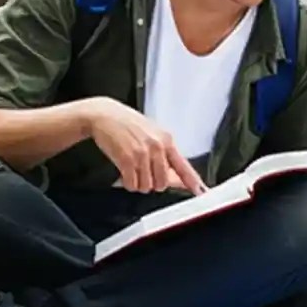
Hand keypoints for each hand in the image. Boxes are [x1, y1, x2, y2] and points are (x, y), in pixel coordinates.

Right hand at [83, 97, 206, 195]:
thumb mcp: (152, 134)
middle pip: (162, 183)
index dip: (192, 181)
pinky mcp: (126, 159)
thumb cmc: (128, 124)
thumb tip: (176, 178)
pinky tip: (125, 173)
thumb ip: (165, 155)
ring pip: (147, 186)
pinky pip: (132, 184)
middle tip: (144, 173)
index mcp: (166, 140)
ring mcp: (142, 154)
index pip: (183, 166)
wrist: (105, 115)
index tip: (201, 191)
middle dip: (153, 183)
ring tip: (133, 170)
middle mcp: (157, 147)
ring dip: (139, 183)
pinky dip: (128, 183)